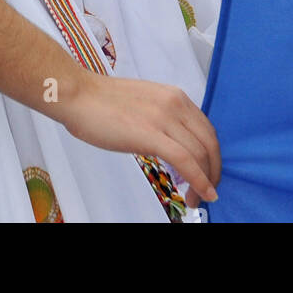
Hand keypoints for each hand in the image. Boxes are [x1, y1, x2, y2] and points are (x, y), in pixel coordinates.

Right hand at [59, 72, 220, 205]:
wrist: (79, 95)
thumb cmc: (101, 101)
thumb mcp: (144, 103)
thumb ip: (162, 118)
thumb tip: (171, 142)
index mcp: (174, 96)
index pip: (206, 129)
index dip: (212, 155)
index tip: (208, 171)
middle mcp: (175, 104)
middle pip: (209, 142)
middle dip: (213, 170)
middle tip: (208, 190)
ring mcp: (164, 118)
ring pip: (200, 154)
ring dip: (205, 181)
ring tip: (196, 198)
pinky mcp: (152, 134)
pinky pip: (185, 161)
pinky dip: (199, 181)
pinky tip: (201, 194)